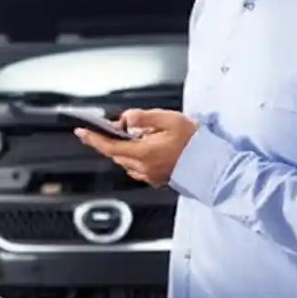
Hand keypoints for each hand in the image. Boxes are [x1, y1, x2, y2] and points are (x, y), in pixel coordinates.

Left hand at [73, 109, 198, 186]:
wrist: (215, 167)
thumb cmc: (195, 143)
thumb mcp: (169, 120)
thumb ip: (144, 117)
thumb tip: (125, 118)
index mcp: (143, 153)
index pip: (109, 146)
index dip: (93, 138)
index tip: (81, 131)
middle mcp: (143, 168)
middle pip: (116, 154)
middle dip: (110, 141)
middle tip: (115, 127)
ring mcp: (150, 176)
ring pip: (126, 161)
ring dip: (124, 149)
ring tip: (135, 136)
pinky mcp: (158, 180)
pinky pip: (138, 168)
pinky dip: (134, 157)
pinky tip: (145, 148)